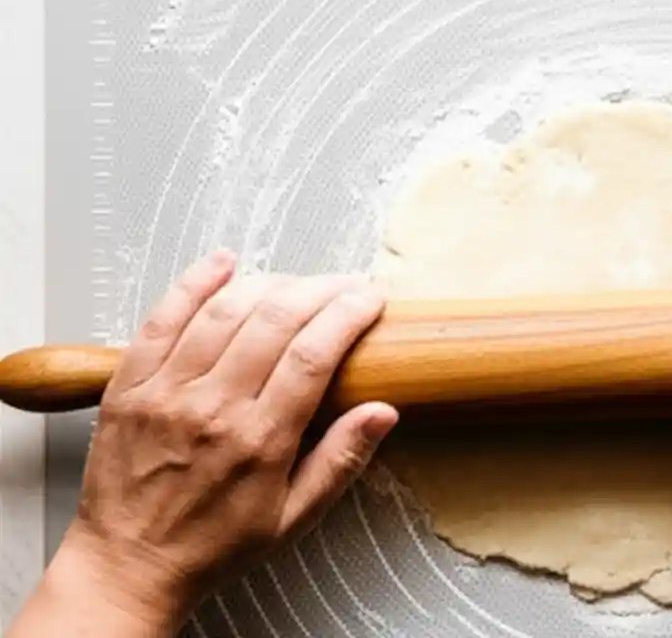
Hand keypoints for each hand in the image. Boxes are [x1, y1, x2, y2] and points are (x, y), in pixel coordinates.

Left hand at [10, 252, 398, 636]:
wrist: (129, 565)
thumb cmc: (214, 544)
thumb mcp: (294, 518)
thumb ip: (341, 461)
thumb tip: (384, 412)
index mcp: (259, 441)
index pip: (314, 353)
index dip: (348, 314)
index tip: (370, 298)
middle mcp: (211, 408)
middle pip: (275, 320)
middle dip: (320, 290)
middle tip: (345, 284)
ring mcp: (165, 392)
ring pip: (224, 310)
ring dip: (270, 283)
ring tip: (300, 282)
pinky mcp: (129, 385)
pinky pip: (162, 317)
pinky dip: (194, 283)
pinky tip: (224, 263)